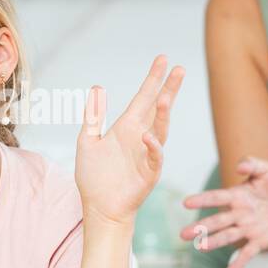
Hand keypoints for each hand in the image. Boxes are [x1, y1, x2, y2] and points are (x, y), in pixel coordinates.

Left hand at [74, 55, 184, 227]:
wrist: (100, 207)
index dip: (153, 79)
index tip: (163, 59)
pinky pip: (154, 157)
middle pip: (159, 108)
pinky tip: (148, 136)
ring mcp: (148, 154)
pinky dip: (153, 146)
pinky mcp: (149, 173)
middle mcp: (141, 137)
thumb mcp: (88, 141)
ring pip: (161, 129)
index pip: (144, 98)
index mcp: (127, 127)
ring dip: (164, 113)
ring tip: (165, 96)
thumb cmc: (94, 177)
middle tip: (179, 69)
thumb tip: (97, 88)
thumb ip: (93, 117)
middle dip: (169, 89)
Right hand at [180, 156, 267, 267]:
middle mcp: (239, 214)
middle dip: (200, 227)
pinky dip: (237, 264)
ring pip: (228, 236)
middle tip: (184, 234)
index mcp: (238, 196)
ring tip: (201, 247)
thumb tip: (240, 167)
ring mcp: (248, 229)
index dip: (202, 200)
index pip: (217, 198)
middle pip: (217, 221)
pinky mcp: (259, 241)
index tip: (186, 203)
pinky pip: (247, 254)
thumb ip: (253, 165)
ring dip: (214, 242)